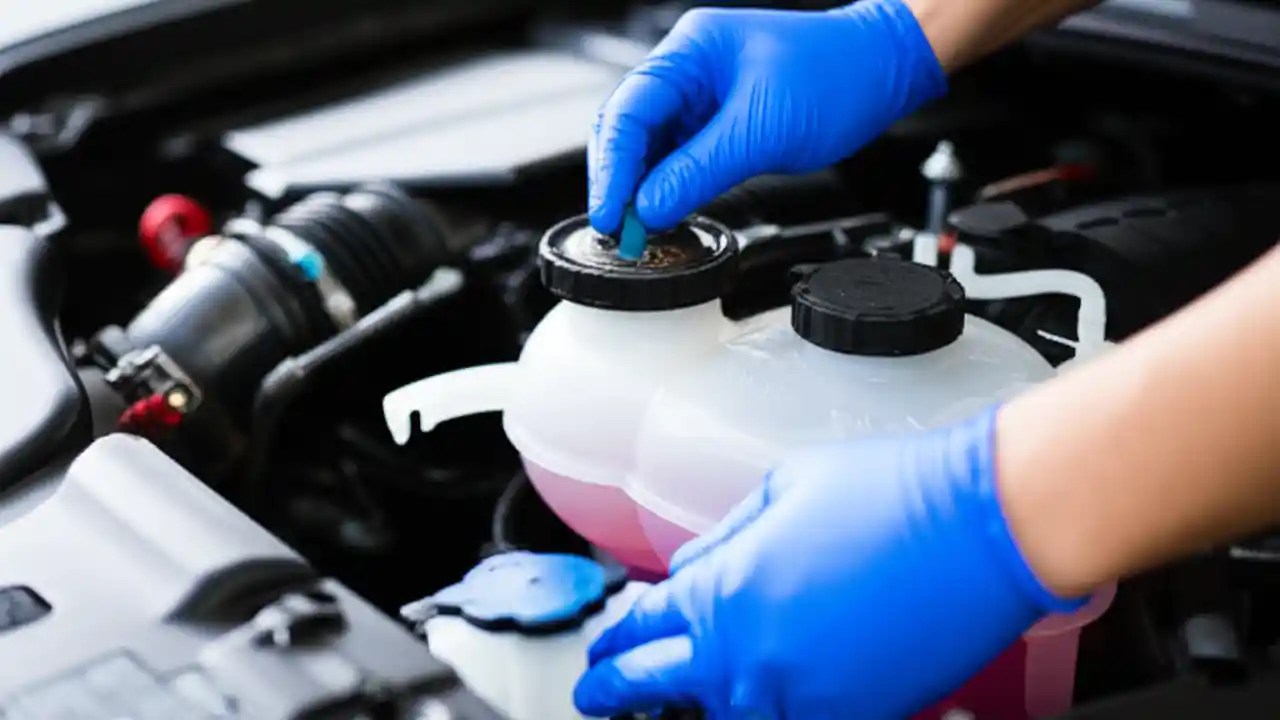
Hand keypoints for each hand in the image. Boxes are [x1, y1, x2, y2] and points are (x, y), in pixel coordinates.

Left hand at [573, 406, 1086, 718]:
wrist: (985, 525)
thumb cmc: (894, 491)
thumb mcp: (784, 488)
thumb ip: (728, 538)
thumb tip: (694, 568)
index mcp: (724, 590)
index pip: (642, 631)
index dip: (614, 644)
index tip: (603, 651)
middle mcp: (750, 657)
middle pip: (656, 688)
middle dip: (616, 694)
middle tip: (598, 696)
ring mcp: (801, 698)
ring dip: (696, 708)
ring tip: (680, 704)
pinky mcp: (855, 718)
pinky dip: (766, 713)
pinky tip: (762, 702)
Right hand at [588, 0, 946, 234]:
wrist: (883, 69)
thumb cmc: (836, 75)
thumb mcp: (762, 130)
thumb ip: (699, 170)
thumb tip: (652, 206)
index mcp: (691, 51)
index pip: (629, 112)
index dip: (613, 169)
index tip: (611, 214)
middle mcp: (687, 68)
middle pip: (627, 128)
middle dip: (618, 180)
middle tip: (618, 229)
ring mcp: (700, 94)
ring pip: (649, 145)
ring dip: (639, 187)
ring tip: (636, 228)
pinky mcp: (716, 120)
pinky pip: (677, 155)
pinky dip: (666, 185)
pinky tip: (662, 209)